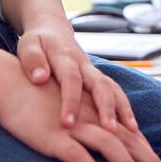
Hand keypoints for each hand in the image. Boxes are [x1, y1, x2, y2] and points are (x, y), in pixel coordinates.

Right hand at [0, 70, 160, 161]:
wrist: (9, 82)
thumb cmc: (35, 97)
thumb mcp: (66, 105)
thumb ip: (83, 119)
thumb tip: (99, 139)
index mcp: (93, 109)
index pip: (127, 130)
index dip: (144, 148)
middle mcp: (89, 115)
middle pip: (126, 137)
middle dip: (147, 159)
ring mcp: (73, 126)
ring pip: (109, 145)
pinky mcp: (54, 136)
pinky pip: (78, 156)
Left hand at [16, 15, 138, 133]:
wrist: (52, 29)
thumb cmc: (37, 42)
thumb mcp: (28, 45)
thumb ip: (32, 60)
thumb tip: (39, 78)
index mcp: (65, 57)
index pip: (71, 79)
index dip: (71, 101)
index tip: (67, 123)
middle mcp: (84, 64)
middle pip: (101, 84)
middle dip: (106, 107)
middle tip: (109, 130)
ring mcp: (94, 71)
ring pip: (113, 88)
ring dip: (123, 109)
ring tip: (132, 132)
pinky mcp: (98, 79)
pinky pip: (116, 92)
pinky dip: (125, 109)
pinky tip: (132, 129)